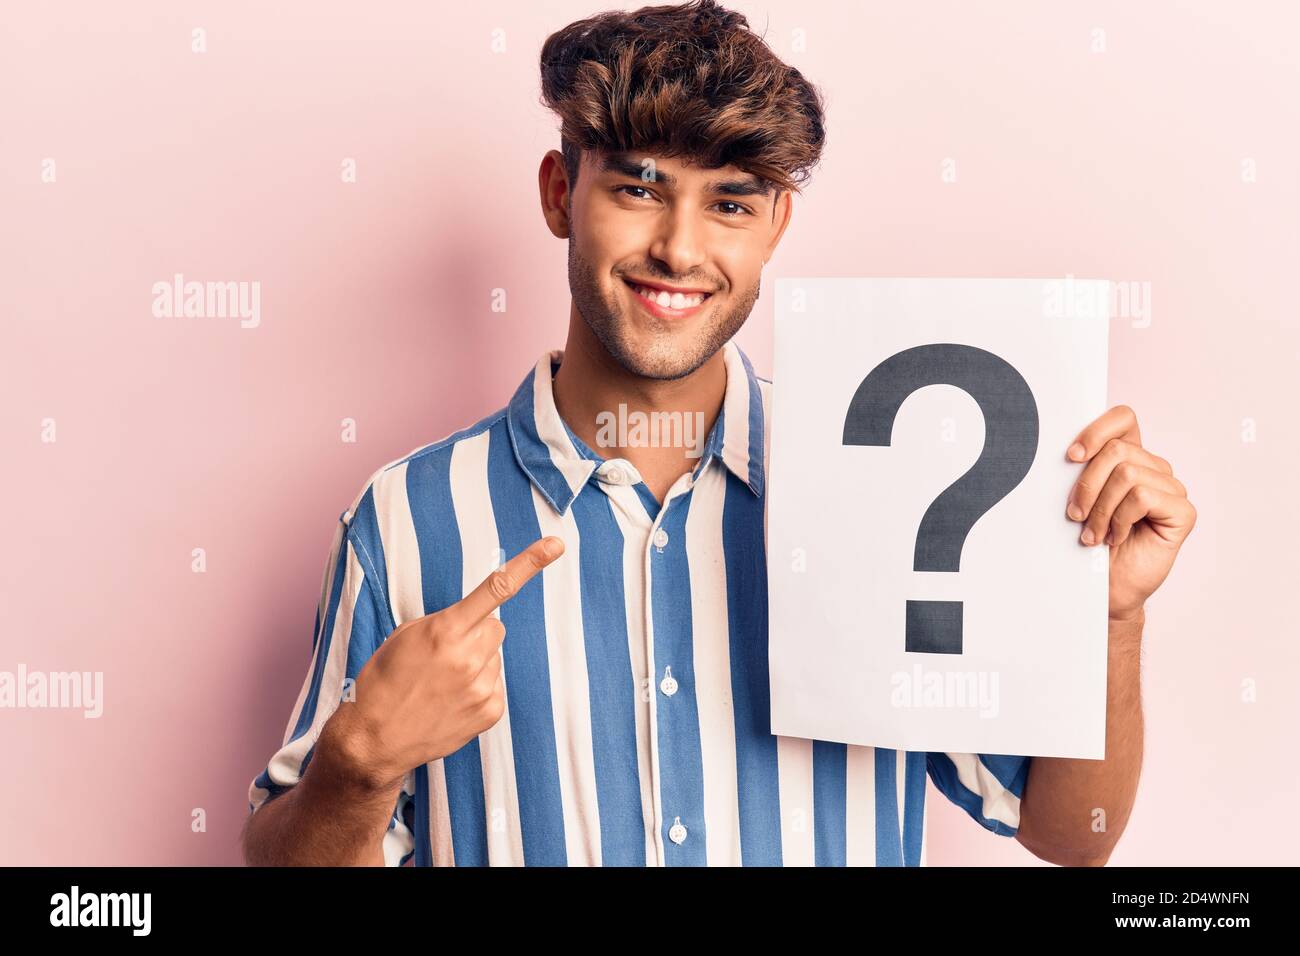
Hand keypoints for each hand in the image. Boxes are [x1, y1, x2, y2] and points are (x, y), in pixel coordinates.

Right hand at [331, 535, 565, 790]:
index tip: (556, 545)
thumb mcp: (405, 636)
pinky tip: (452, 700)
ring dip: (476, 661)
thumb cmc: (384, 681)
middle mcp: (469, 657)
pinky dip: (478, 687)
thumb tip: (477, 618)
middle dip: (476, 632)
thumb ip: (445, 620)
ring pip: (495, 655)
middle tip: (445, 654)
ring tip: (442, 683)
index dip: (530, 563)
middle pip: (496, 626)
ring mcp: (482, 687)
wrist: (374, 739)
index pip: (496, 588)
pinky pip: (495, 682)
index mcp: (445, 630)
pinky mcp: (491, 711)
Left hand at [1064, 405, 1195, 622]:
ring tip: (1093, 534)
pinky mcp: (1183, 511)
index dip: (1096, 430)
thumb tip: (1068, 449)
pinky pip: (1142, 497)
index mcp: (1131, 457)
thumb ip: (1081, 470)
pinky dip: (1120, 519)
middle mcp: (1154, 468)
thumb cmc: (1090, 543)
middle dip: (1086, 485)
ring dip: (1100, 509)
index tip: (1071, 457)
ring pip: (1127, 474)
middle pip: (1117, 450)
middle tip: (1075, 516)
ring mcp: (1171, 489)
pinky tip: (1116, 537)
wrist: (1106, 586)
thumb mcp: (1079, 499)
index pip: (1124, 419)